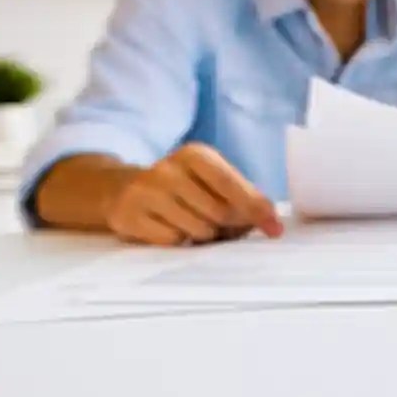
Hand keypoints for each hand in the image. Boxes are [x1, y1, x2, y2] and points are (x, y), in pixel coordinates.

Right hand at [105, 143, 283, 245]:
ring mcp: (146, 192)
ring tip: (192, 225)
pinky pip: (172, 241)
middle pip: (218, 212)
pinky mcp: (129, 215)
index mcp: (196, 155)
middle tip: (219, 225)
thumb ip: (243, 198)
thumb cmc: (181, 190)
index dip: (256, 208)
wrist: (122, 191)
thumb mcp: (211, 183)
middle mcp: (169, 169)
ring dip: (203, 236)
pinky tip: (169, 229)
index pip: (231, 184)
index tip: (275, 230)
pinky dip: (178, 242)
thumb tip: (272, 223)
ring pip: (197, 230)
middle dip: (227, 226)